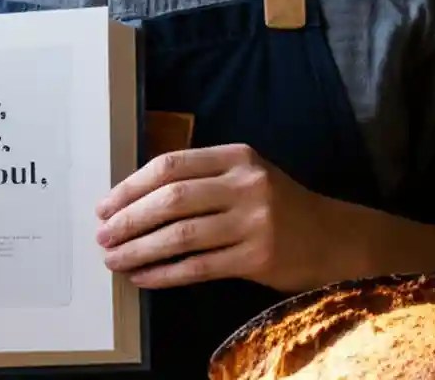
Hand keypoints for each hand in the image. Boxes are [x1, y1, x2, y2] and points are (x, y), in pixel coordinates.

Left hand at [94, 143, 337, 292]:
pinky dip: (164, 274)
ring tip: (114, 260)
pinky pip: (198, 267)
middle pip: (171, 199)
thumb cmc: (278, 207)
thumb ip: (201, 178)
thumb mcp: (246, 176)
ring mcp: (254, 222)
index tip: (105, 205)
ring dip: (139, 249)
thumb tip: (134, 199)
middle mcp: (246, 185)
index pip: (171, 165)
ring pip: (180, 235)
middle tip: (102, 236)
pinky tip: (143, 278)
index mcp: (237, 156)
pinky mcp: (257, 257)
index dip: (131, 186)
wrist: (333, 239)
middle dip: (128, 219)